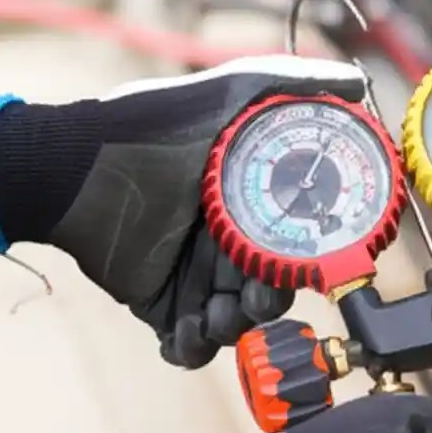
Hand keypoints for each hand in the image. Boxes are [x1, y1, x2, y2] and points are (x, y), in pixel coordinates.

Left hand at [0, 55, 367, 367]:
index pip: (300, 244)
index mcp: (253, 206)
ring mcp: (194, 277)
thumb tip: (359, 83)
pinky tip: (186, 335)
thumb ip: (293, 83)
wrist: (72, 166)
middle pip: (272, 289)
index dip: (311, 260)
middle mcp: (229, 244)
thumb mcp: (230, 90)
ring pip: (236, 323)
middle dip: (271, 301)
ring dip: (233, 327)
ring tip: (216, 314)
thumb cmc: (150, 125)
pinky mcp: (158, 304)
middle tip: (258, 295)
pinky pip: (188, 344)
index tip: (314, 265)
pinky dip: (191, 349)